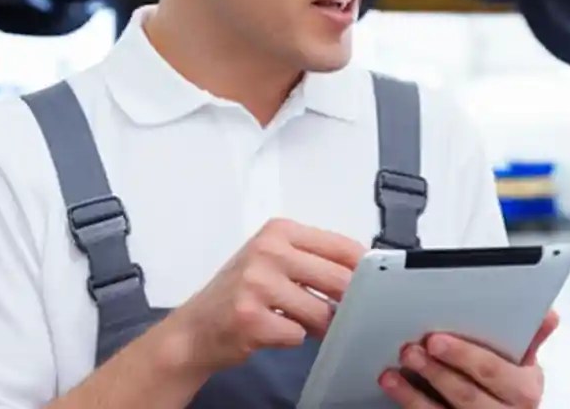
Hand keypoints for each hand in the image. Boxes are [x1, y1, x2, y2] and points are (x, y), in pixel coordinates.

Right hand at [160, 218, 364, 374]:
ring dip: (321, 325)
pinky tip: (274, 331)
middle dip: (348, 302)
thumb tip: (365, 274)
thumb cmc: (239, 293)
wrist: (193, 329)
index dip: (365, 269)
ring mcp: (257, 284)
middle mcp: (268, 251)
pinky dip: (293, 338)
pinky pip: (297, 334)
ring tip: (301, 322)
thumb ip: (314, 260)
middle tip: (346, 312)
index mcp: (279, 231)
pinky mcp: (251, 318)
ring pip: (322, 311)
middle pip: (338, 279)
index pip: (342, 246)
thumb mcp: (274, 261)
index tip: (376, 283)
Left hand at [378, 310, 559, 407]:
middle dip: (435, 370)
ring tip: (393, 370)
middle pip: (465, 394)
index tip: (437, 340)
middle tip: (411, 349)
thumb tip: (547, 314)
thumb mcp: (525, 364)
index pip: (492, 371)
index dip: (463, 355)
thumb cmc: (511, 388)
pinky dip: (410, 403)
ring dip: (413, 392)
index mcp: (524, 390)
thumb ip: (531, 337)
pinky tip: (394, 388)